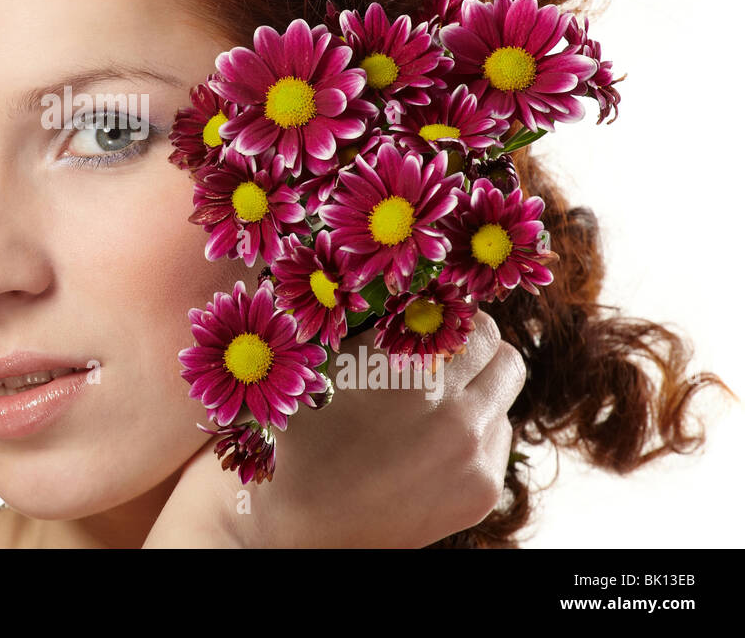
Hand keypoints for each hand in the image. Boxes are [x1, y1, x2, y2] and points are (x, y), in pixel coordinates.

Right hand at [142, 309, 525, 546]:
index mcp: (408, 371)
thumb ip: (359, 328)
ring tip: (441, 393)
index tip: (430, 314)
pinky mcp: (483, 488)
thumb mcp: (318, 371)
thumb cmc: (302, 441)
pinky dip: (478, 427)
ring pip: (507, 389)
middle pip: (498, 344)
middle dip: (472, 340)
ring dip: (480, 382)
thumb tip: (391, 280)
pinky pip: (501, 435)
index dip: (445, 309)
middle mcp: (452, 408)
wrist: (309, 529)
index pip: (461, 314)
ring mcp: (473, 452)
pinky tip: (437, 438)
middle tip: (444, 347)